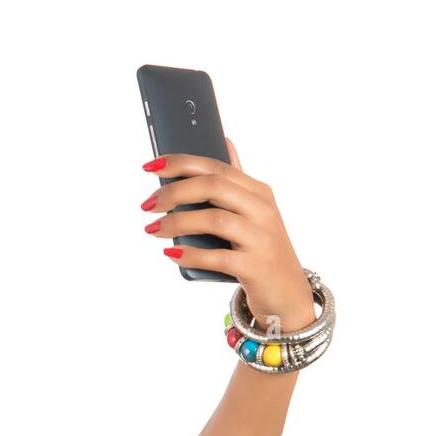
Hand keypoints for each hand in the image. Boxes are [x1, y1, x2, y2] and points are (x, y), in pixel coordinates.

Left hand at [140, 137, 314, 332]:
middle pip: (213, 186)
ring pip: (213, 219)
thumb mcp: (255, 210)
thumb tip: (225, 142)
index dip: (180, 163)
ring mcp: (261, 238)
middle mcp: (262, 210)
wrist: (288, 293)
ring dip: (176, 223)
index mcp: (258, 191)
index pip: (215, 167)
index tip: (149, 168)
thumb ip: (237, 180)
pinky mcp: (255, 267)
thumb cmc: (261, 249)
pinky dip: (191, 255)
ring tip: (153, 229)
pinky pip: (217, 257)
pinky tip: (171, 254)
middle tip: (148, 205)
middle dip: (173, 192)